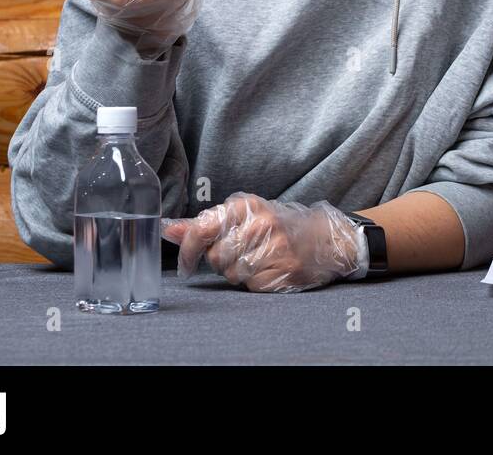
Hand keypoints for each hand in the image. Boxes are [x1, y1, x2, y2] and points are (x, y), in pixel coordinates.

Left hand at [161, 193, 366, 292]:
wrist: (324, 239)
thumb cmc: (277, 226)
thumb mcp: (243, 217)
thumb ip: (204, 225)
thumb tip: (168, 230)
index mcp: (246, 206)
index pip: (202, 229)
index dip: (189, 249)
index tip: (186, 263)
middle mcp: (260, 224)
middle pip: (216, 256)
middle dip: (222, 260)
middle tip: (244, 251)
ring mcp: (274, 248)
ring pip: (232, 273)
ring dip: (239, 272)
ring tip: (260, 259)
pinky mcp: (284, 271)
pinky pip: (251, 285)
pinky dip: (257, 281)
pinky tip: (271, 269)